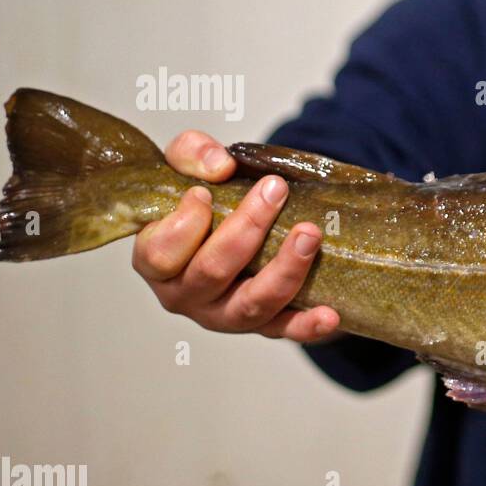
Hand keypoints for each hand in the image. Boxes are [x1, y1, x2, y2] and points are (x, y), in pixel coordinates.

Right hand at [131, 130, 340, 340]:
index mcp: (156, 261)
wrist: (235, 221)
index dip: (184, 225)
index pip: (160, 254)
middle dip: (247, 230)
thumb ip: (192, 154)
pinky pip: (284, 330)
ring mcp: (224, 315)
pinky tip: (330, 315)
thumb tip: (220, 166)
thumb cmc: (203, 196)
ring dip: (284, 271)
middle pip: (212, 273)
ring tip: (309, 235)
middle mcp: (186, 296)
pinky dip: (307, 326)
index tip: (205, 193)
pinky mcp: (261, 325)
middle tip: (276, 191)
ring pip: (251, 305)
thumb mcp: (188, 164)